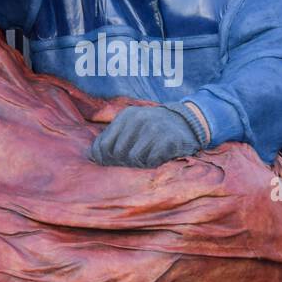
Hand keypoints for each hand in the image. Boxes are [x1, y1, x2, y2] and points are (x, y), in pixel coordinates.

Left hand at [89, 104, 206, 167]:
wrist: (188, 122)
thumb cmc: (154, 128)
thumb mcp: (133, 125)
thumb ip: (113, 137)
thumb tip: (92, 157)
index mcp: (126, 116)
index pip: (103, 144)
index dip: (103, 159)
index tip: (110, 165)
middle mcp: (139, 120)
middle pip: (117, 153)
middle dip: (122, 163)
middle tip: (131, 166)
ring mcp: (154, 129)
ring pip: (134, 158)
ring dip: (139, 165)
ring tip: (145, 161)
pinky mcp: (168, 140)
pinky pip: (151, 161)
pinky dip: (152, 165)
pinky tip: (157, 160)